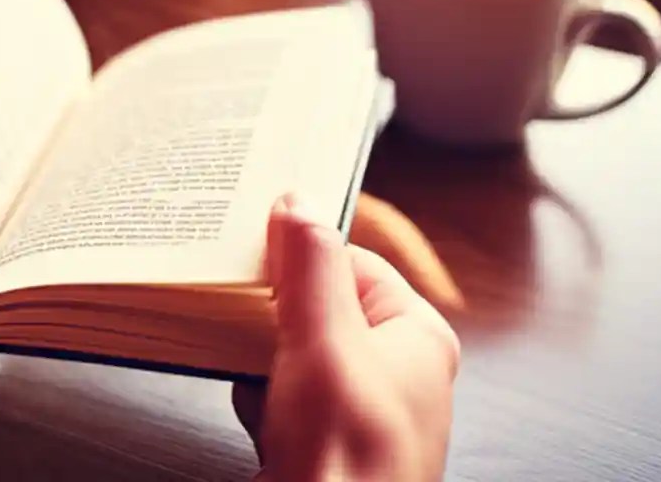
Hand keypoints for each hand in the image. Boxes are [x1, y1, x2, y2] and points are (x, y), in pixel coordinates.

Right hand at [232, 195, 459, 481]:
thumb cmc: (348, 466)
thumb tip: (297, 203)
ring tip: (259, 376)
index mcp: (416, 338)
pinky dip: (257, 395)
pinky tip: (258, 415)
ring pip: (291, 348)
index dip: (300, 251)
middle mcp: (393, 370)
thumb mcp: (326, 344)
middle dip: (273, 312)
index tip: (254, 239)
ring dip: (260, 355)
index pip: (352, 260)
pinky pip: (278, 393)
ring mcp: (355, 409)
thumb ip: (310, 268)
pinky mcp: (319, 440)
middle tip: (244, 306)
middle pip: (316, 304)